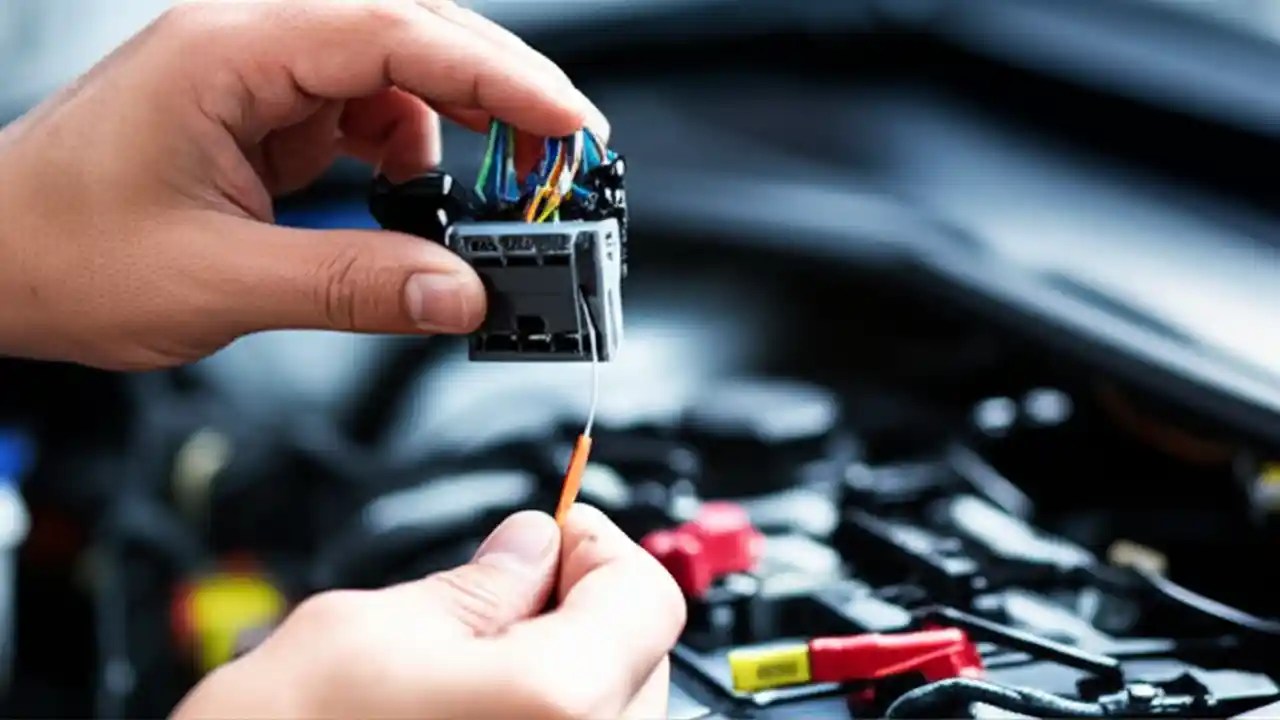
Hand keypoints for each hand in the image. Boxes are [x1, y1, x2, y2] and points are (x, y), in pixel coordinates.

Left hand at [0, 0, 606, 369]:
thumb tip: (461, 295)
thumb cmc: (60, 252)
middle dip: (498, 99)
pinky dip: (407, 166)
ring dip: (454, 141)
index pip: (396, 35)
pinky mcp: (268, 118)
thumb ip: (353, 288)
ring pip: (398, 83)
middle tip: (561, 164)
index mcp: (230, 53)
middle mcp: (253, 47)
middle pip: (412, 40)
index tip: (569, 126)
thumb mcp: (218, 282)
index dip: (500, 78)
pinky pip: (367, 123)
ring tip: (483, 210)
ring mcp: (262, 80)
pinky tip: (411, 209)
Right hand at [173, 505, 685, 718]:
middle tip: (502, 594)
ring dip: (557, 668)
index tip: (553, 535)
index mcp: (558, 701)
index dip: (595, 546)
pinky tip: (468, 715)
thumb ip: (475, 583)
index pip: (646, 594)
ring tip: (466, 669)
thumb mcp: (366, 627)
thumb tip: (529, 545)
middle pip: (637, 653)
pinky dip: (540, 718)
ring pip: (610, 708)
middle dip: (577, 607)